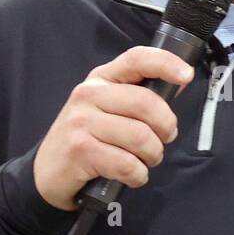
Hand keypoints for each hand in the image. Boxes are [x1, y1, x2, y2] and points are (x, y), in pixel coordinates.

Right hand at [33, 46, 194, 211]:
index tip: (186, 75)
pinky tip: (132, 176)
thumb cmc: (87, 139)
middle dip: (166, 127)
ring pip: (140, 137)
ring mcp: (81, 122)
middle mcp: (89, 95)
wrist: (47, 173)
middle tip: (165, 140)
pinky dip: (138, 175)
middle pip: (146, 103)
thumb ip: (138, 96)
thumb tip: (180, 82)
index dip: (165, 63)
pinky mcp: (80, 150)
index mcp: (102, 79)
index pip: (136, 59)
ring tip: (145, 160)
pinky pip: (127, 164)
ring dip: (152, 155)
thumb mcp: (107, 109)